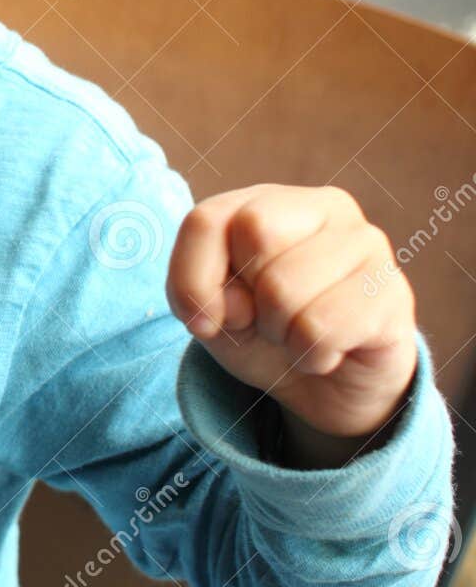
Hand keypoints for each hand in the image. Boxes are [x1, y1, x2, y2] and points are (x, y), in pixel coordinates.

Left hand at [166, 185, 416, 454]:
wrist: (328, 386)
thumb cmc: (261, 332)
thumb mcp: (209, 311)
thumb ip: (196, 291)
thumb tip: (228, 305)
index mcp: (268, 199)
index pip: (207, 219)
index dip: (193, 278)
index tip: (208, 315)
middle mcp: (325, 207)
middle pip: (254, 233)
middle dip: (246, 298)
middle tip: (269, 318)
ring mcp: (368, 244)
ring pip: (285, 288)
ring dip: (280, 332)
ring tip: (300, 332)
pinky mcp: (393, 292)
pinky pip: (322, 329)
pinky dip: (311, 355)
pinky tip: (330, 349)